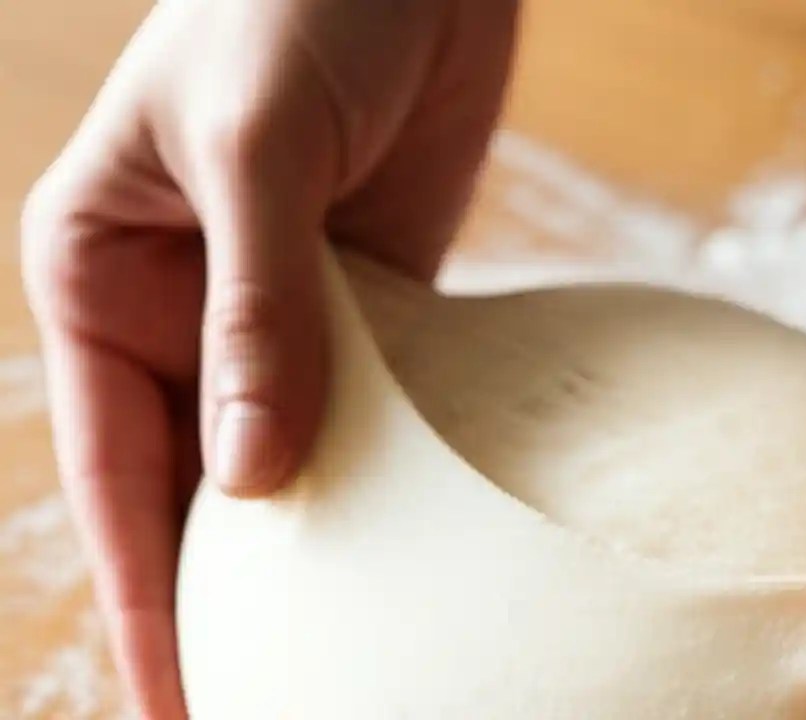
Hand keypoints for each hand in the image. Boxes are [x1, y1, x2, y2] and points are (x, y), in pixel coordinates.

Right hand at [20, 1, 514, 715]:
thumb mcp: (253, 141)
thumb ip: (255, 303)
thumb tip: (253, 475)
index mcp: (106, 274)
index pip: (117, 468)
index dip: (147, 595)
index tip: (175, 703)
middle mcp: (186, 308)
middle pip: (200, 486)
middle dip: (229, 597)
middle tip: (266, 703)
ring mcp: (285, 313)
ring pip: (290, 460)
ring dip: (314, 551)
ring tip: (344, 659)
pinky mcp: (376, 303)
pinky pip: (379, 411)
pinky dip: (393, 478)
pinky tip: (417, 549)